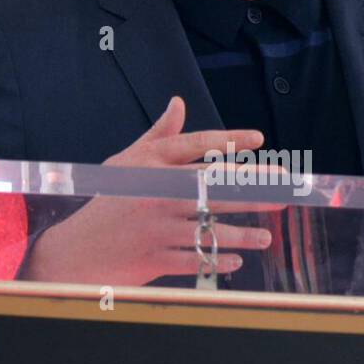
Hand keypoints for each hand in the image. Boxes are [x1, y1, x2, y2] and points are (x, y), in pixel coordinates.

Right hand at [26, 96, 278, 284]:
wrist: (79, 248)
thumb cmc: (109, 200)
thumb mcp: (127, 162)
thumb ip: (159, 136)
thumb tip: (178, 103)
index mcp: (150, 165)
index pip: (195, 147)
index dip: (228, 140)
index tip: (258, 140)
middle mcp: (156, 193)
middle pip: (215, 187)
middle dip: (255, 188)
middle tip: (285, 190)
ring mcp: (157, 227)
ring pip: (211, 228)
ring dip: (244, 234)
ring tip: (267, 236)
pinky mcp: (156, 258)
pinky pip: (196, 259)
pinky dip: (218, 260)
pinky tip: (238, 260)